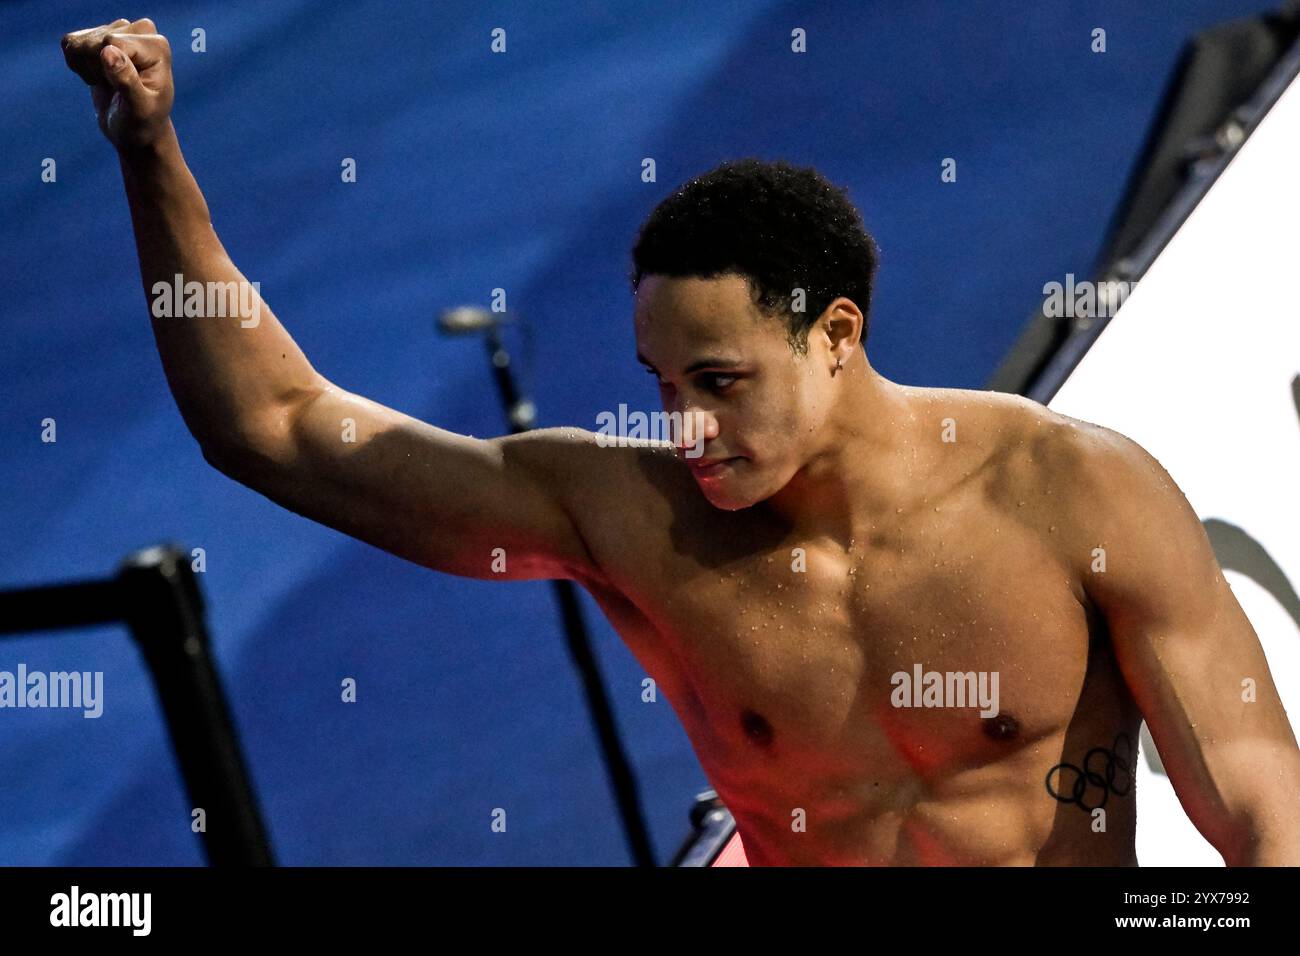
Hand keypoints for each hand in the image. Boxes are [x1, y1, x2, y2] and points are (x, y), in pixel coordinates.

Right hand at [61, 18, 173, 150]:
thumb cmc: (143, 122)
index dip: (107, 69)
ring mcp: (119, 31)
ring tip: (109, 84)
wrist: (135, 129)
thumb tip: (107, 51)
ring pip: (79, 42)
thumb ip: (126, 80)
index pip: (112, 43)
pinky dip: (77, 65)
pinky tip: (98, 77)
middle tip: (116, 89)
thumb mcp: (139, 108)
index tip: (124, 89)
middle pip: (93, 41)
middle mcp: (141, 31)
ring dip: (87, 69)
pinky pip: (69, 43)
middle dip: (96, 70)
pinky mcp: (99, 36)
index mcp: (156, 46)